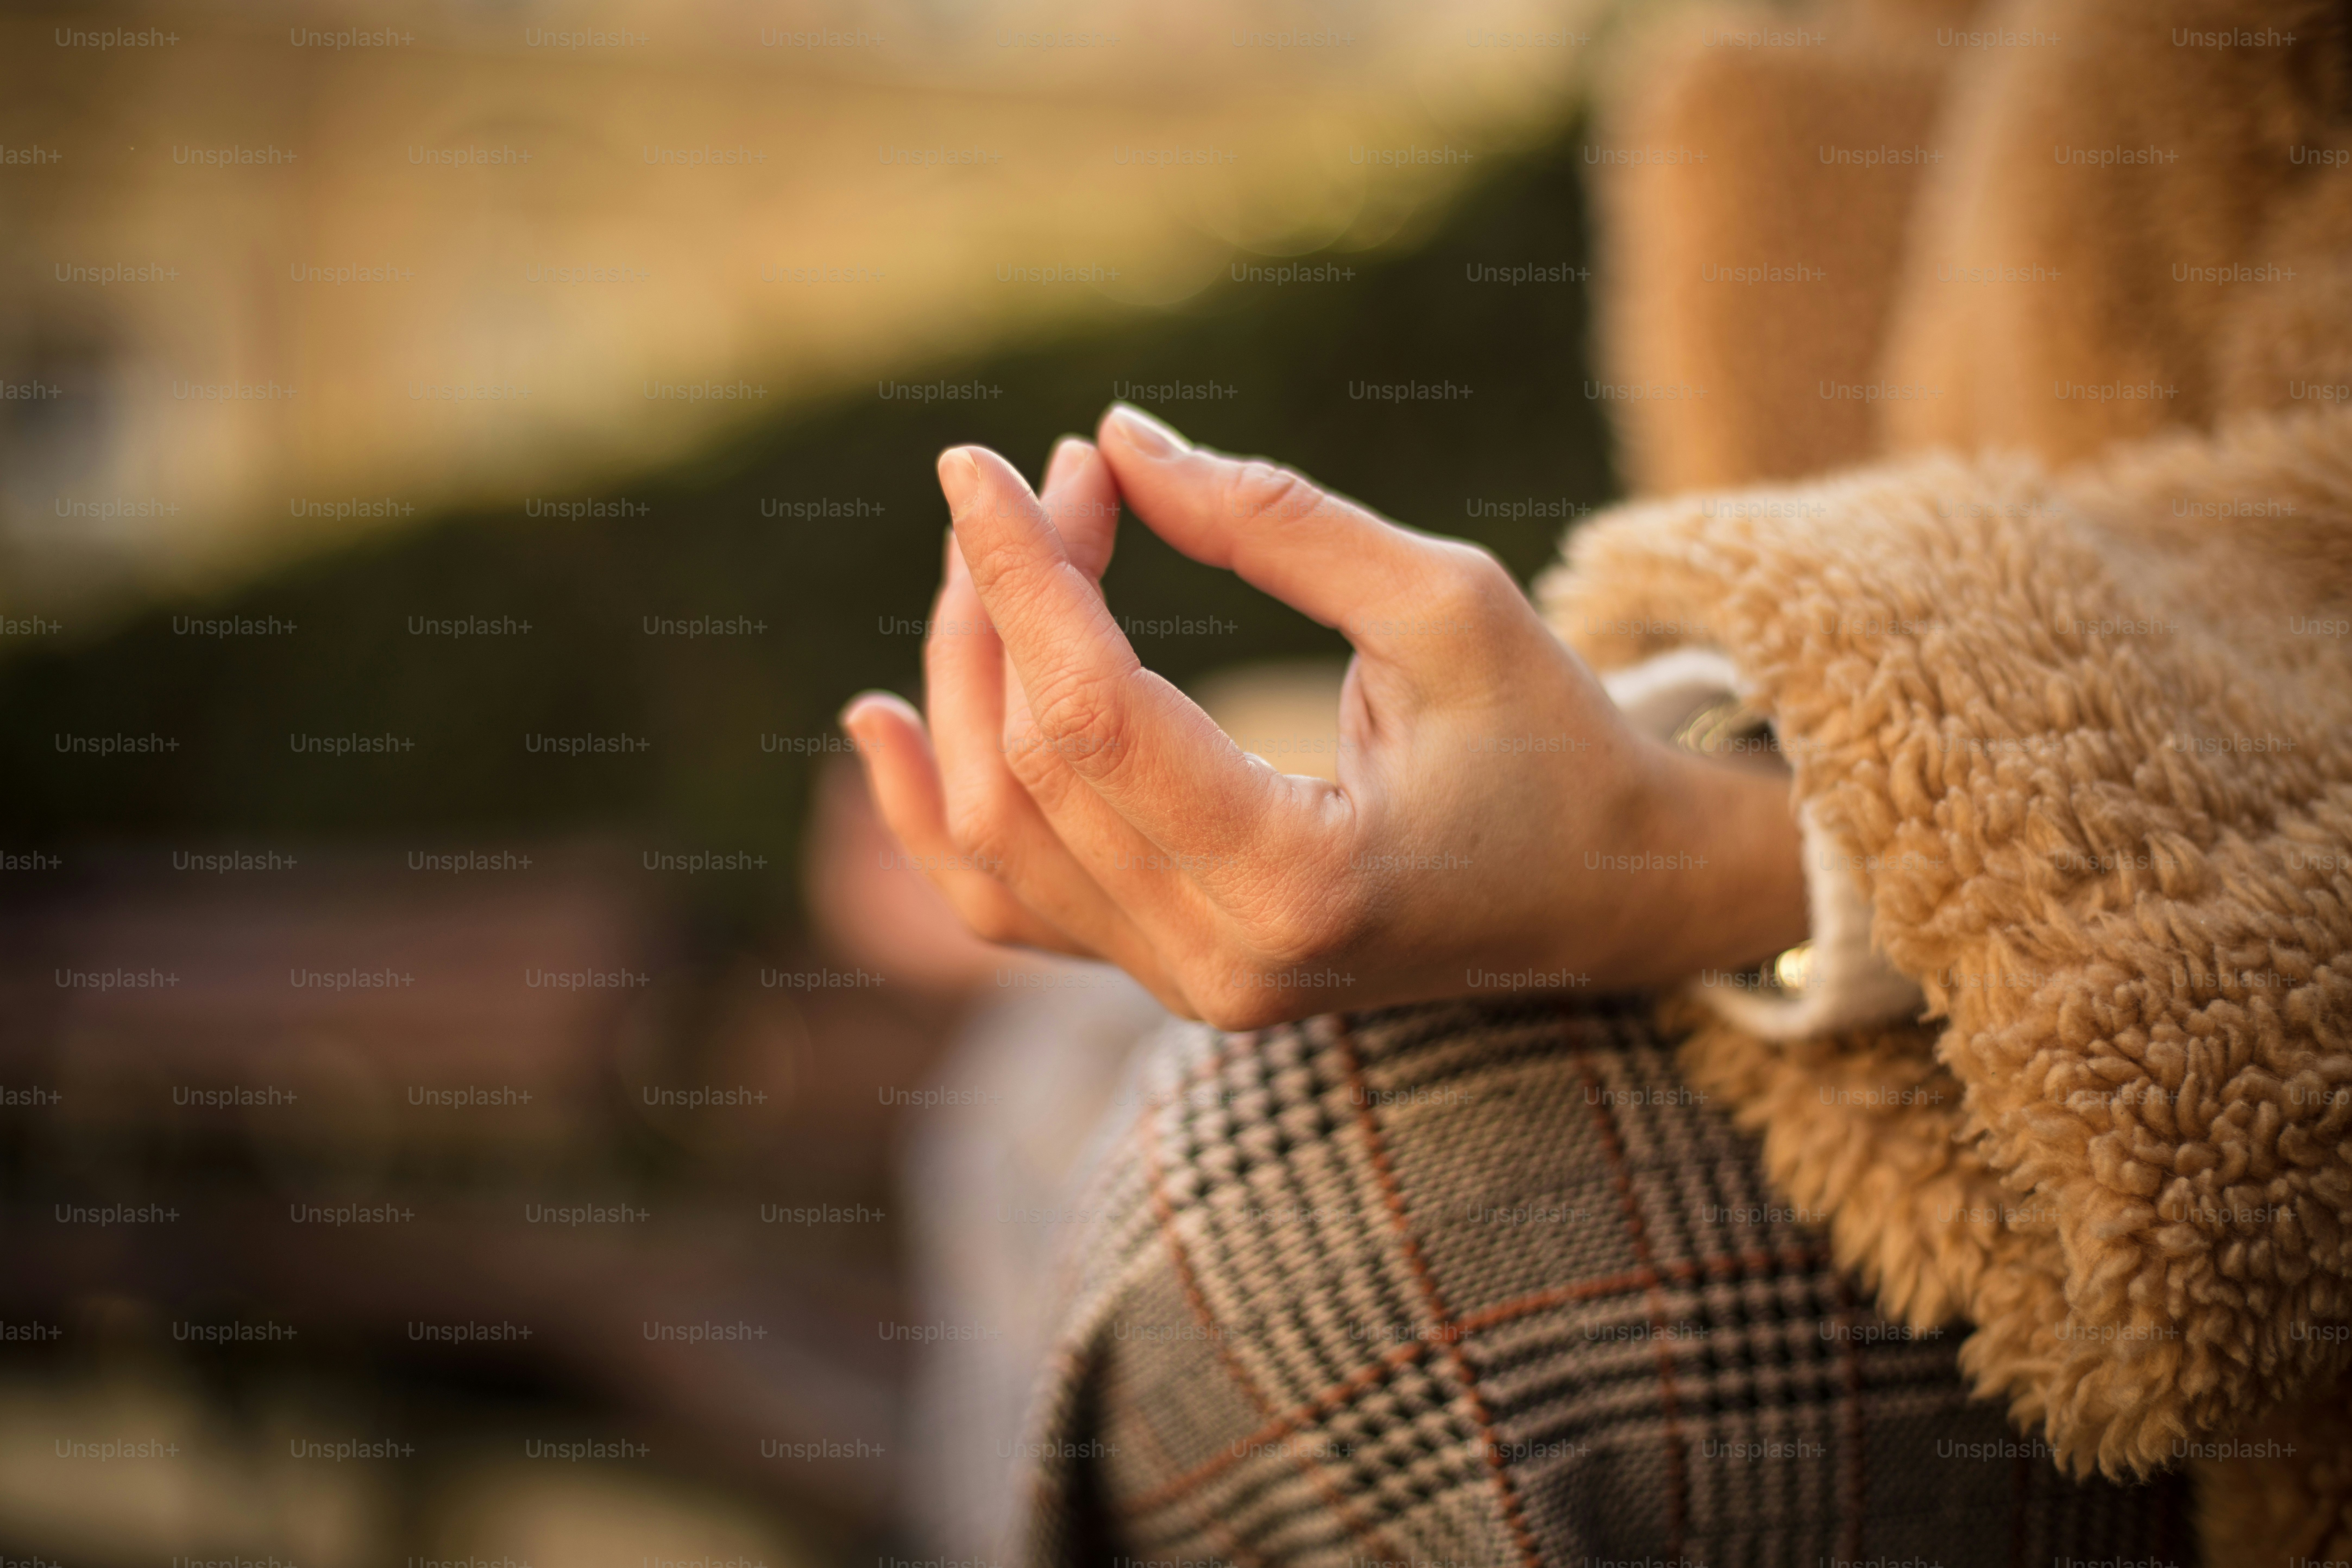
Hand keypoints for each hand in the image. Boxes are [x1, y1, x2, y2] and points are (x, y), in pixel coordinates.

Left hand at [841, 405, 1806, 1028]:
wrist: (1611, 889)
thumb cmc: (1553, 738)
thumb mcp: (1444, 603)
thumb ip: (1274, 522)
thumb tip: (1115, 437)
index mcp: (1303, 881)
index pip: (1087, 714)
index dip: (1020, 575)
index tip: (979, 463)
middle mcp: (1223, 962)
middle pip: (1028, 763)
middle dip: (1008, 601)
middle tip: (1055, 480)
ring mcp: (1188, 986)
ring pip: (995, 836)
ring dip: (963, 684)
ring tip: (979, 561)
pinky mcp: (1174, 975)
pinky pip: (1006, 904)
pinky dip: (929, 814)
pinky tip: (878, 720)